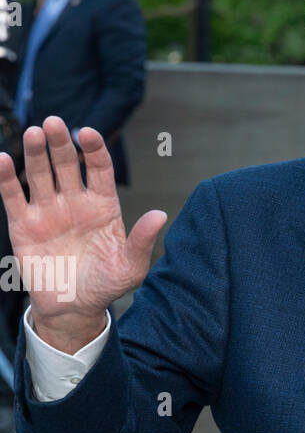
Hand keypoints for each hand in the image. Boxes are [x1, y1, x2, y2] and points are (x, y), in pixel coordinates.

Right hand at [0, 116, 167, 351]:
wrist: (73, 309)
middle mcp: (74, 201)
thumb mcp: (130, 268)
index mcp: (102, 205)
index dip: (93, 150)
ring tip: (33, 133)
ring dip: (36, 152)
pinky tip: (2, 159)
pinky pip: (13, 196)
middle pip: (66, 164)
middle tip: (53, 123)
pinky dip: (6, 178)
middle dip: (60, 143)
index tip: (88, 134)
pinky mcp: (24, 224)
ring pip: (40, 173)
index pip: (98, 169)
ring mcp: (48, 210)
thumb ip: (142, 241)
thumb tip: (161, 215)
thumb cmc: (105, 286)